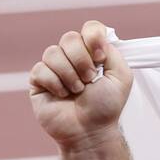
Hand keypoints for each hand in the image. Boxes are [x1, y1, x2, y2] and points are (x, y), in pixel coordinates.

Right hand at [29, 19, 132, 148]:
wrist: (90, 131)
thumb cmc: (106, 107)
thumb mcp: (121, 77)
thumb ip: (113, 52)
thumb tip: (95, 36)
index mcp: (93, 54)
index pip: (90, 28)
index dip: (93, 38)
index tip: (100, 58)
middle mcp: (72, 57)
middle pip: (70, 38)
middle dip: (82, 61)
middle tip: (90, 80)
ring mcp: (54, 67)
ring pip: (53, 52)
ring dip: (69, 75)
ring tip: (77, 91)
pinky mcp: (38, 80)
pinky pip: (41, 69)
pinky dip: (55, 84)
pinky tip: (62, 95)